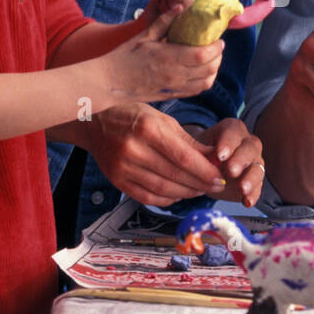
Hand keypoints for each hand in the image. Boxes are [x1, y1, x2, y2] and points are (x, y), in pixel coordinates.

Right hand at [83, 103, 228, 207]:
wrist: (92, 122)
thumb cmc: (130, 114)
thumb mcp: (160, 118)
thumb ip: (187, 140)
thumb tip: (214, 157)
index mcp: (148, 129)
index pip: (184, 158)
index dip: (205, 171)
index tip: (220, 177)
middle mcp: (134, 150)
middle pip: (175, 176)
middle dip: (200, 184)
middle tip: (216, 186)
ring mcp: (123, 168)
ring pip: (163, 189)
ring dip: (186, 193)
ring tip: (200, 190)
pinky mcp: (117, 181)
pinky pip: (147, 197)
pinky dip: (167, 199)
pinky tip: (179, 194)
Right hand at [100, 5, 222, 105]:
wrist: (110, 82)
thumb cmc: (124, 56)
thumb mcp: (144, 35)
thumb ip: (165, 21)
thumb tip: (182, 5)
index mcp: (169, 58)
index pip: (203, 55)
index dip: (216, 48)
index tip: (219, 40)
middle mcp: (175, 75)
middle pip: (209, 68)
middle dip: (218, 57)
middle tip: (217, 46)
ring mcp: (174, 87)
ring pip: (206, 82)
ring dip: (214, 70)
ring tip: (212, 58)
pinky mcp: (171, 95)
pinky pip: (196, 91)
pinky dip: (205, 81)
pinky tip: (203, 71)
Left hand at [186, 119, 265, 206]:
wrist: (205, 167)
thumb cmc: (202, 153)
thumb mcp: (197, 148)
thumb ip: (201, 152)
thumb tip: (202, 161)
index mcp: (233, 130)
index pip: (233, 133)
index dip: (227, 144)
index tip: (220, 155)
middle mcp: (248, 144)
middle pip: (249, 149)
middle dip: (240, 161)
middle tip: (231, 171)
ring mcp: (254, 162)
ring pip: (257, 168)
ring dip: (250, 179)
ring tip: (242, 188)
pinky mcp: (255, 181)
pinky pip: (257, 187)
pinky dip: (253, 195)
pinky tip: (247, 201)